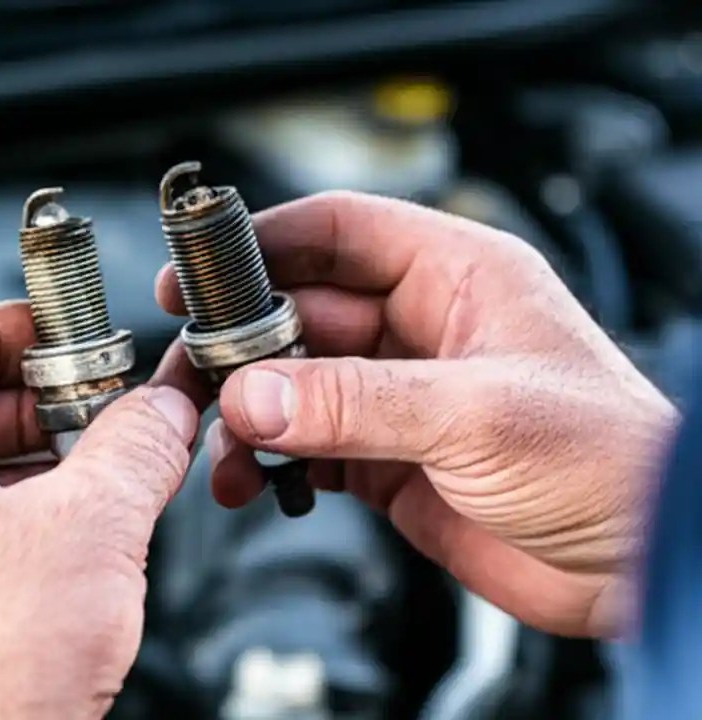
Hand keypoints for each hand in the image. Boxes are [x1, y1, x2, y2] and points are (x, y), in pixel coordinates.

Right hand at [154, 191, 677, 637]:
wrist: (643, 567)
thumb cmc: (612, 462)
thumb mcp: (478, 414)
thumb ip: (356, 402)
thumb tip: (254, 393)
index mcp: (456, 278)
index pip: (339, 232)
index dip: (263, 243)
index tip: (197, 269)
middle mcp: (420, 329)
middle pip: (299, 313)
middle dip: (238, 344)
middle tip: (191, 375)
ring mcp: (399, 397)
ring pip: (291, 385)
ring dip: (246, 412)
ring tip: (220, 443)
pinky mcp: (386, 460)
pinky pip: (302, 446)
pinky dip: (266, 461)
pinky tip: (250, 479)